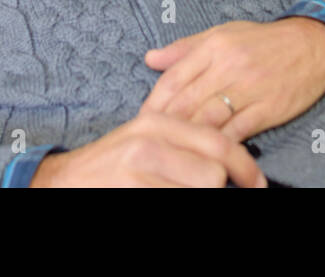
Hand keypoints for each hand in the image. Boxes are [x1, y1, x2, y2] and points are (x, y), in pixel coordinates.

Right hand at [28, 111, 266, 186]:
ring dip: (196, 196)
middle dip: (216, 188)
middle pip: (214, 172)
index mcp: (157, 121)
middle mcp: (149, 141)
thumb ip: (184, 141)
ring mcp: (138, 169)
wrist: (67, 182)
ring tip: (178, 190)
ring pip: (201, 189)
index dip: (246, 167)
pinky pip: (179, 202)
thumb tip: (230, 160)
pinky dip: (179, 203)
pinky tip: (161, 196)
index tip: (257, 184)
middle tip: (214, 192)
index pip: (218, 142)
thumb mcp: (145, 139)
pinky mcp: (133, 190)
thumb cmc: (112, 166)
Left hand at [139, 19, 324, 142]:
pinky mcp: (269, 108)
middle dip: (165, 124)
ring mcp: (250, 88)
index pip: (174, 77)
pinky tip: (206, 153)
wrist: (314, 43)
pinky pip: (237, 131)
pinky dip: (219, 144)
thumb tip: (150, 59)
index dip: (154, 102)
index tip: (142, 119)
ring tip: (174, 149)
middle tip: (151, 140)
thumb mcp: (223, 33)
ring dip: (188, 137)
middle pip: (186, 102)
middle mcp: (229, 66)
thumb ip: (185, 48)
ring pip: (208, 119)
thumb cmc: (264, 40)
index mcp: (215, 46)